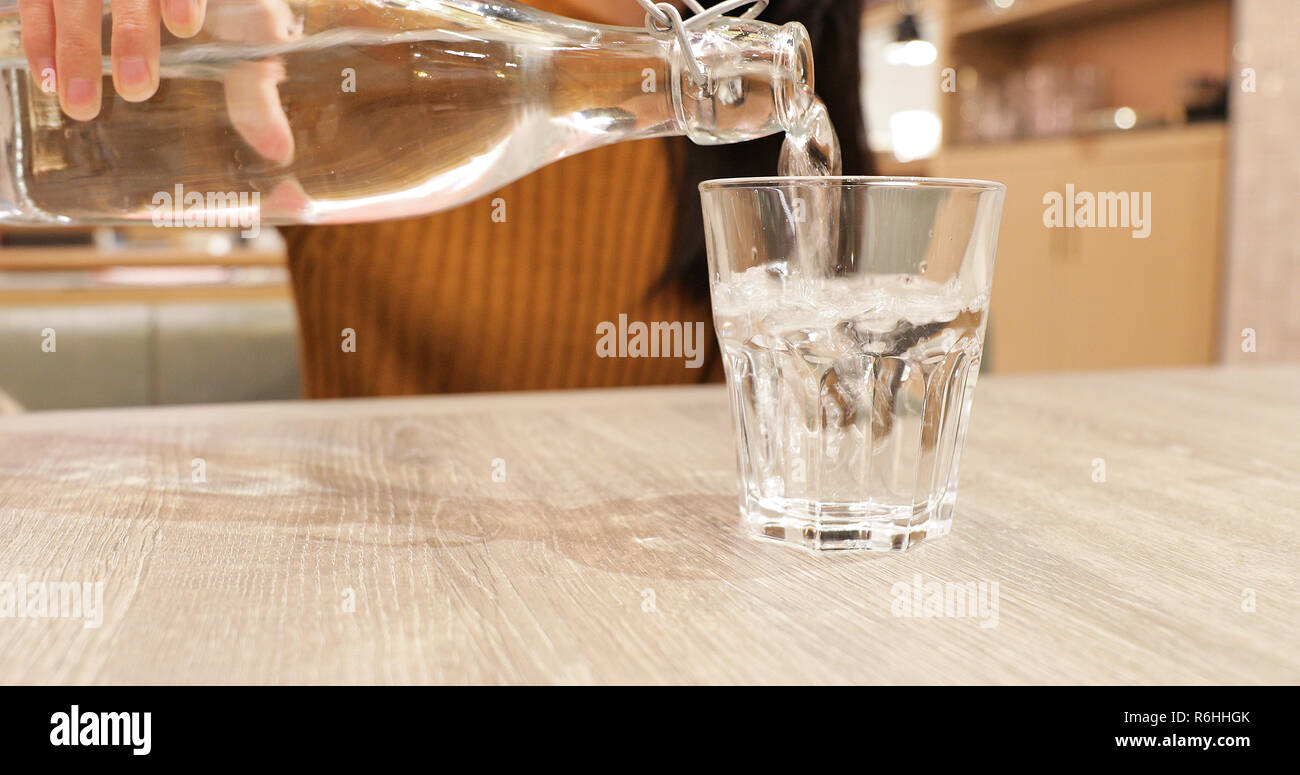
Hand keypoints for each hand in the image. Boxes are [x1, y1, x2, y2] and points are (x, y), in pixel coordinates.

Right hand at [18, 0, 294, 164]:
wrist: (180, 1)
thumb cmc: (224, 10)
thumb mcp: (245, 36)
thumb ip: (256, 91)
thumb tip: (279, 151)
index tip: (185, 24)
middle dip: (131, 32)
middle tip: (137, 88)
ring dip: (74, 46)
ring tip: (79, 103)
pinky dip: (38, 34)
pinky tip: (45, 76)